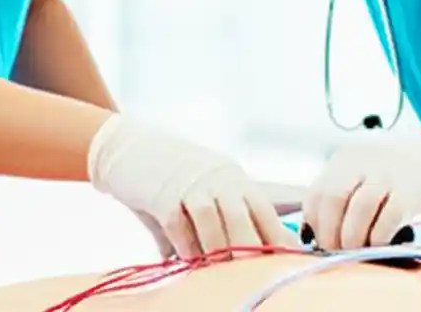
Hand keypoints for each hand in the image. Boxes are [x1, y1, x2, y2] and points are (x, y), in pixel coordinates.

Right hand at [87, 114, 300, 257]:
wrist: (126, 146)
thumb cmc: (169, 176)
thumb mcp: (203, 189)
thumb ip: (219, 221)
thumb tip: (232, 258)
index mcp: (233, 178)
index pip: (265, 208)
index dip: (279, 235)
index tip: (294, 256)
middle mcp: (217, 179)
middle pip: (245, 216)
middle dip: (255, 247)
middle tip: (261, 273)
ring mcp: (190, 185)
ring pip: (215, 222)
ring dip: (220, 251)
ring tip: (224, 273)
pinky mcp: (162, 195)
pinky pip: (180, 226)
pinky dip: (187, 247)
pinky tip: (189, 263)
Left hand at [303, 135, 420, 248]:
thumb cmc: (404, 180)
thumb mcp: (368, 177)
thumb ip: (345, 199)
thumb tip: (315, 236)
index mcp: (348, 159)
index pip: (316, 194)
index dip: (314, 224)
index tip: (321, 243)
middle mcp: (365, 161)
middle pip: (332, 198)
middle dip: (330, 233)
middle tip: (337, 253)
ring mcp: (390, 174)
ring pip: (358, 209)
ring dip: (352, 238)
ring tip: (357, 251)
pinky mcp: (413, 191)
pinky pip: (387, 219)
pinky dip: (378, 238)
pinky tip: (381, 244)